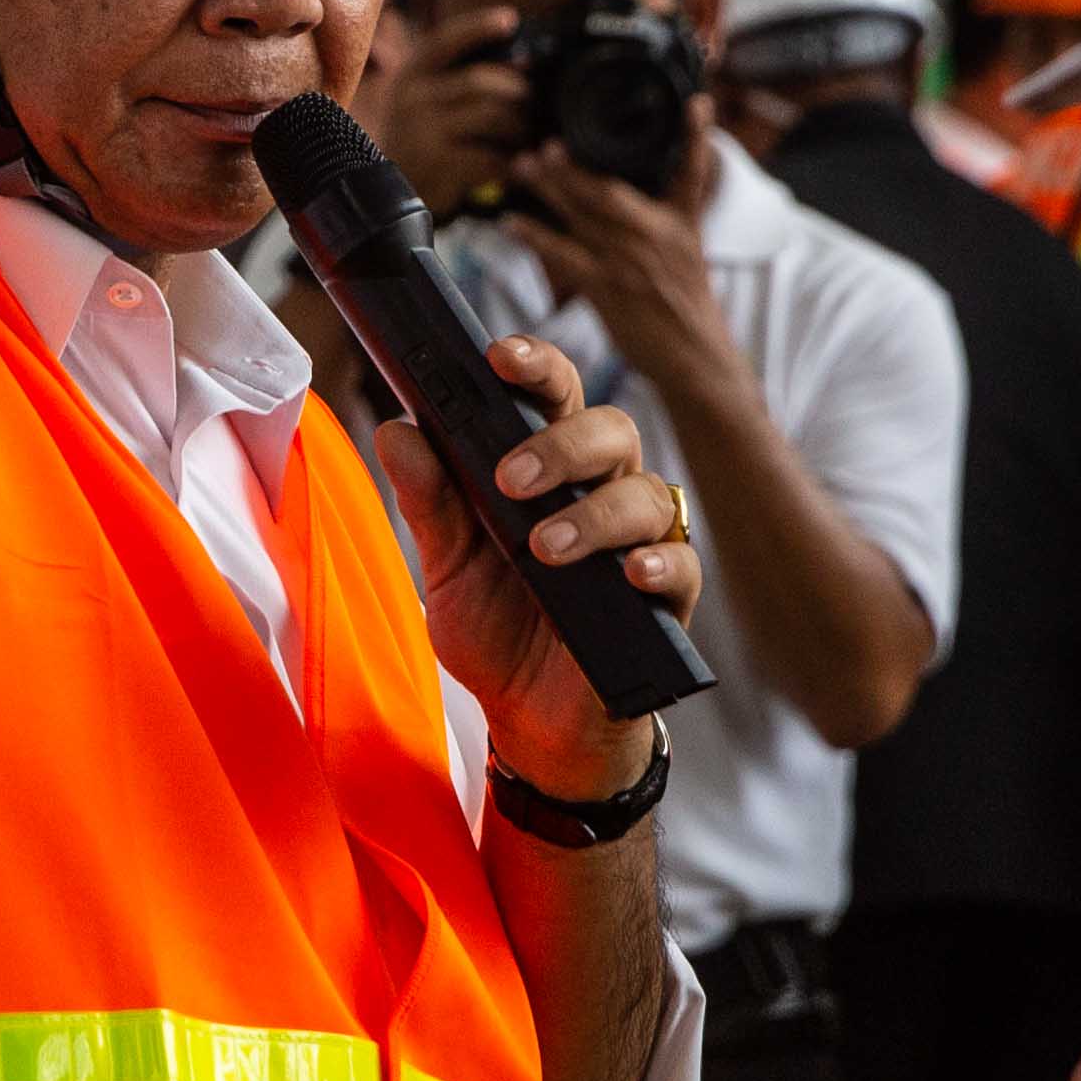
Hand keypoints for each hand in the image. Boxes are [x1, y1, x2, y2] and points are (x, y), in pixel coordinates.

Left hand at [368, 331, 700, 801]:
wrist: (531, 722)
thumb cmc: (497, 630)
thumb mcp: (448, 567)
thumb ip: (430, 501)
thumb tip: (398, 429)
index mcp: (549, 470)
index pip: (554, 397)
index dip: (536, 366)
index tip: (501, 357)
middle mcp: (601, 493)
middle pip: (611, 430)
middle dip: (561, 445)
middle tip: (510, 479)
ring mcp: (638, 544)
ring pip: (648, 493)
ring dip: (595, 513)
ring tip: (546, 548)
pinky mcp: (665, 601)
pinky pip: (683, 565)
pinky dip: (659, 563)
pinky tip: (630, 573)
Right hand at [378, 7, 530, 216]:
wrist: (386, 195)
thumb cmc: (420, 139)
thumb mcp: (423, 100)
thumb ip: (458, 77)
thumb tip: (523, 60)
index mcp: (411, 74)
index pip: (446, 39)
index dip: (479, 26)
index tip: (510, 19)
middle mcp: (412, 97)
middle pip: (481, 81)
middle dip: (517, 91)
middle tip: (533, 103)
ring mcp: (423, 131)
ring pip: (491, 116)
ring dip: (519, 127)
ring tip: (524, 136)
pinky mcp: (438, 164)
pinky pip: (490, 156)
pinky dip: (511, 162)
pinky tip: (516, 165)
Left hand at [503, 128, 731, 398]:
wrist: (694, 357)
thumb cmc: (687, 304)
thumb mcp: (689, 251)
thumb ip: (666, 215)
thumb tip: (633, 189)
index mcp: (682, 223)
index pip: (693, 170)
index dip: (695, 134)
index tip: (696, 102)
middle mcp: (657, 236)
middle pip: (611, 189)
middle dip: (576, 164)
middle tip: (546, 140)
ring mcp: (630, 262)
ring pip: (584, 215)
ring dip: (550, 188)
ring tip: (522, 165)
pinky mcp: (608, 289)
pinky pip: (565, 256)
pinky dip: (536, 236)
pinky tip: (512, 222)